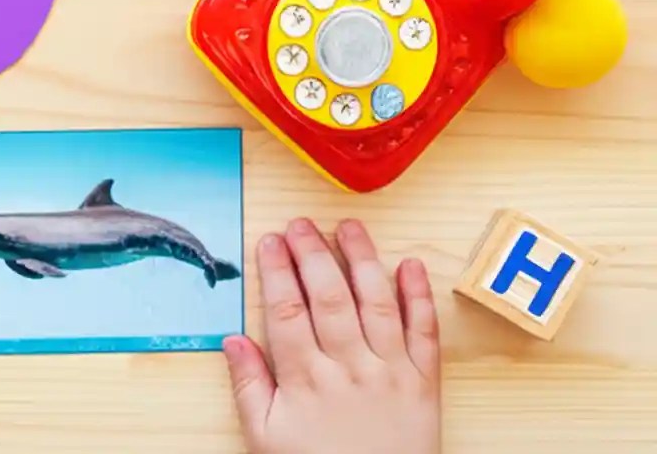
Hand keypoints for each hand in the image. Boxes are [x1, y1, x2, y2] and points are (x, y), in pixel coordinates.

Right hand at [223, 218, 439, 453]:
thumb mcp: (265, 437)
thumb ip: (248, 386)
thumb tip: (233, 340)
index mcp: (306, 379)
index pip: (287, 311)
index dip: (277, 271)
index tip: (269, 241)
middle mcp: (349, 367)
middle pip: (329, 297)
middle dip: (312, 254)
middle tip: (300, 224)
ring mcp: (390, 371)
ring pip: (376, 302)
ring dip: (362, 259)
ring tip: (348, 227)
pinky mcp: (424, 382)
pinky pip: (424, 332)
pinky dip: (419, 295)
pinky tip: (409, 265)